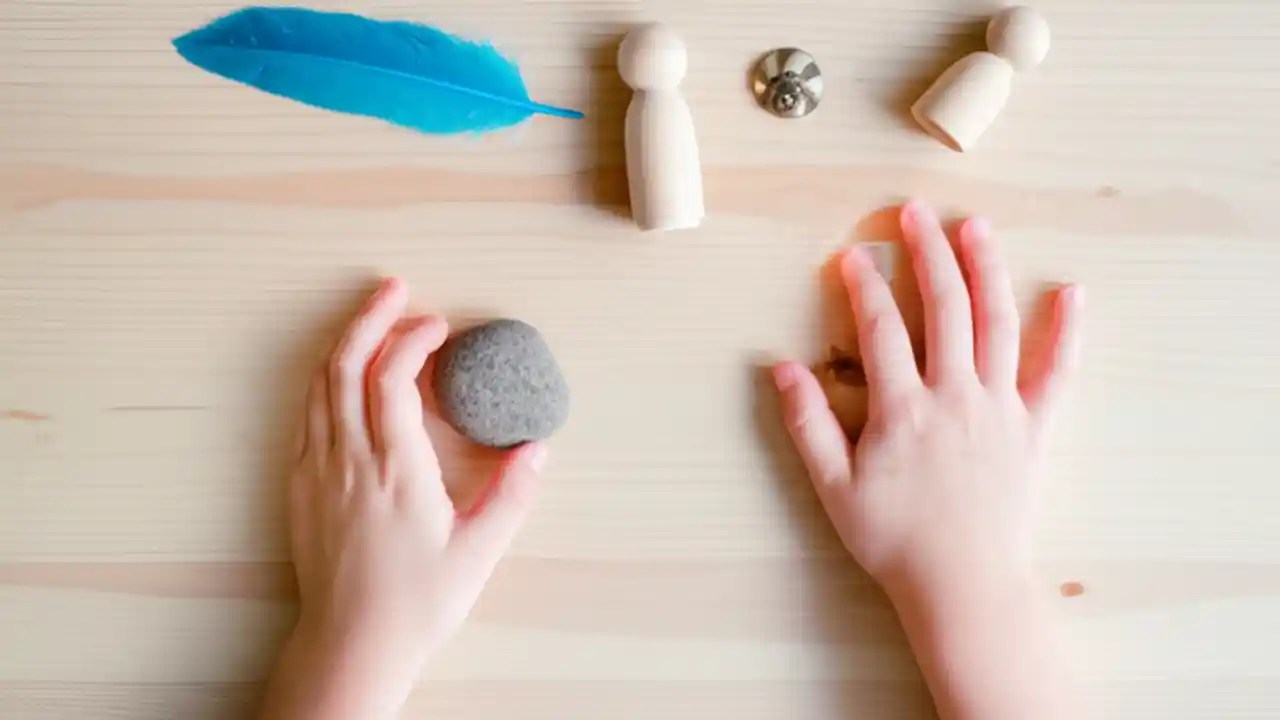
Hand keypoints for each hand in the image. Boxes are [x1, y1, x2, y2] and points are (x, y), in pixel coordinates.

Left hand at [262, 278, 546, 719]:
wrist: (351, 644)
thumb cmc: (413, 604)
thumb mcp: (477, 553)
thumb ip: (511, 496)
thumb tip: (536, 449)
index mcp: (395, 470)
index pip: (392, 379)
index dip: (411, 340)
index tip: (436, 326)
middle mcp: (349, 461)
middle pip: (345, 366)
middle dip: (369, 318)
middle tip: (394, 289)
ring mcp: (318, 471)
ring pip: (319, 385)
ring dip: (345, 342)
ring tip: (371, 319)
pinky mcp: (300, 486)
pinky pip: (306, 413)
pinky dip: (325, 379)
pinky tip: (343, 377)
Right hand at [773, 202, 1081, 596]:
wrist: (964, 585)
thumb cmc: (895, 541)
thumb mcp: (834, 488)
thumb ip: (808, 424)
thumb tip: (782, 367)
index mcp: (903, 410)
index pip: (881, 329)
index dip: (863, 286)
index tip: (851, 255)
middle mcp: (955, 397)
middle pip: (944, 308)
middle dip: (926, 253)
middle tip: (914, 212)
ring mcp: (1000, 409)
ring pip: (997, 324)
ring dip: (986, 269)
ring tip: (975, 226)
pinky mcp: (1034, 429)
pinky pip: (1056, 373)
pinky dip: (1066, 332)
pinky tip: (1071, 293)